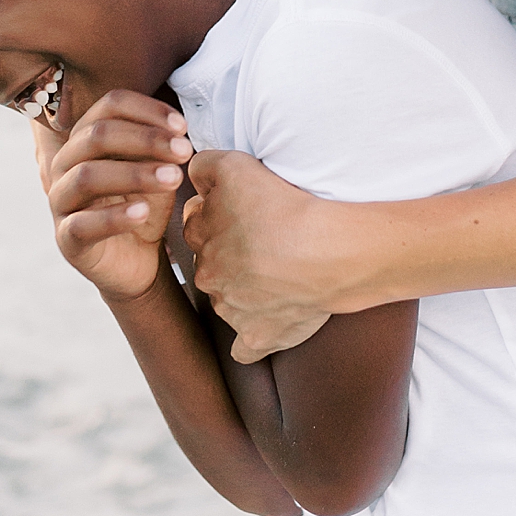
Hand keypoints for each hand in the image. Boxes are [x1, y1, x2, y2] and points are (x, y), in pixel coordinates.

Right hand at [39, 91, 193, 301]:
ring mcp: (61, 200)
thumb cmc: (145, 205)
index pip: (110, 105)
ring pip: (87, 175)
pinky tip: (142, 213)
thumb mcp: (157, 169)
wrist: (139, 262)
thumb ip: (160, 146)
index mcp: (87, 137)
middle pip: (97, 135)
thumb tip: (177, 128)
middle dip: (146, 139)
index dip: (147, 110)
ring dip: (134, 173)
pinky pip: (82, 224)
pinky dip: (113, 217)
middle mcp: (67, 163)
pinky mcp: (66, 238)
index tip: (182, 126)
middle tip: (184, 151)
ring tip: (172, 179)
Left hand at [182, 149, 335, 361]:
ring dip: (242, 292)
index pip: (197, 225)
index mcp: (202, 237)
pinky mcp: (257, 336)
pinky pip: (245, 348)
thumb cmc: (283, 207)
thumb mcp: (236, 167)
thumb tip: (191, 176)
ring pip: (226, 301)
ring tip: (277, 276)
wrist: (324, 252)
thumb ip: (205, 166)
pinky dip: (252, 339)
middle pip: (211, 265)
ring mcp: (232, 310)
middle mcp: (210, 276)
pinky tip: (264, 327)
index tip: (245, 213)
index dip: (219, 216)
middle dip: (228, 256)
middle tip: (263, 243)